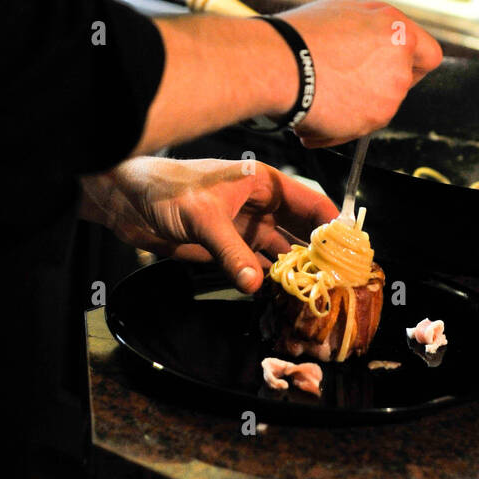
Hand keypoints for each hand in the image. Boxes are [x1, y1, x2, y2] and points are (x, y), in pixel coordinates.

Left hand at [77, 155, 338, 292]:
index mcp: (262, 183)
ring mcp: (243, 226)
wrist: (128, 200)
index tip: (350, 247)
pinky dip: (270, 279)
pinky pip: (257, 265)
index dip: (331, 222)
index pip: (309, 201)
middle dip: (320, 251)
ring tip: (318, 293)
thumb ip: (231, 251)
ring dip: (297, 269)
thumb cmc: (166, 190)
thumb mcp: (203, 218)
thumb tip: (256, 283)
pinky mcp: (227, 247)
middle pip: (300, 228)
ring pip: (281, 250)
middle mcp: (258, 204)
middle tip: (339, 279)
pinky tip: (283, 295)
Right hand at [279, 0, 441, 146]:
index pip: (429, 55)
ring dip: (355, 107)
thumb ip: (374, 28)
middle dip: (376, 85)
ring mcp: (389, 95)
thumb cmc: (302, 35)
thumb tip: (381, 37)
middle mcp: (400, 64)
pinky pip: (359, 128)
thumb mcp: (345, 12)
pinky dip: (339, 126)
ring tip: (320, 92)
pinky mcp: (372, 120)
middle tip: (343, 79)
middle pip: (402, 84)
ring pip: (379, 108)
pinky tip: (315, 110)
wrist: (279, 64)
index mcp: (397, 31)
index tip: (394, 66)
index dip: (411, 62)